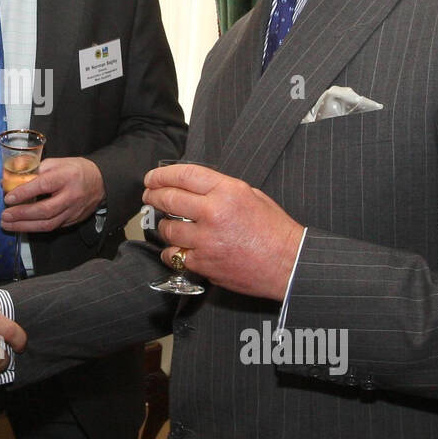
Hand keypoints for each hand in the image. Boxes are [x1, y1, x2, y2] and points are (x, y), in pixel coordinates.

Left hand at [0, 156, 103, 232]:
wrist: (100, 182)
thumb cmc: (74, 170)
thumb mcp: (56, 163)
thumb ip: (34, 171)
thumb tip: (9, 181)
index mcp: (67, 176)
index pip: (43, 186)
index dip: (24, 193)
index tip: (8, 198)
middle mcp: (71, 196)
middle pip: (45, 210)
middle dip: (21, 214)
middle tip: (4, 215)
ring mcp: (73, 211)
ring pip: (48, 224)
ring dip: (25, 226)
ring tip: (7, 224)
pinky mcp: (73, 221)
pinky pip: (52, 227)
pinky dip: (35, 227)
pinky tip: (22, 226)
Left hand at [144, 163, 303, 299]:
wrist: (288, 264)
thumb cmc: (274, 230)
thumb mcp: (251, 195)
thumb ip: (220, 188)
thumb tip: (191, 186)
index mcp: (227, 191)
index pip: (184, 175)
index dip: (162, 175)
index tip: (152, 177)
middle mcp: (213, 213)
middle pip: (168, 198)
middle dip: (153, 196)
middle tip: (149, 197)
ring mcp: (206, 240)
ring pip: (167, 229)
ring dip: (165, 226)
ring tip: (170, 225)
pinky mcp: (203, 263)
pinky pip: (174, 256)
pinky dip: (174, 253)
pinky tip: (180, 249)